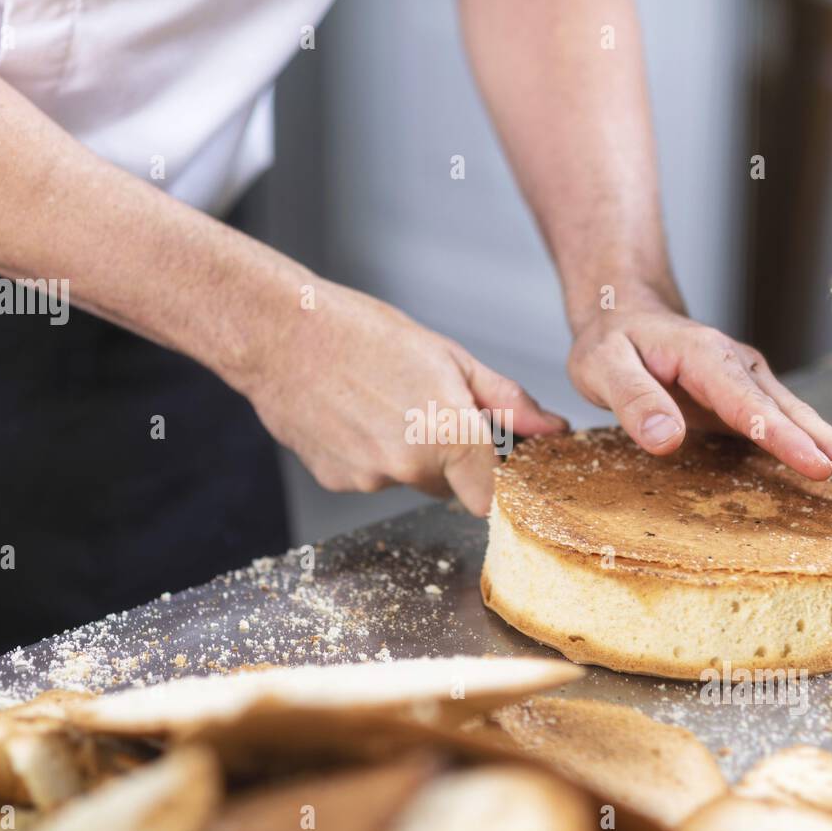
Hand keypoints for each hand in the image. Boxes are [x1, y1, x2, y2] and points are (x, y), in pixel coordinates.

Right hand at [233, 279, 565, 514]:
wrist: (281, 334)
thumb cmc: (362, 334)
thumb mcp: (450, 358)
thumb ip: (506, 402)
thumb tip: (550, 429)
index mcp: (449, 434)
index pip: (492, 496)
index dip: (492, 477)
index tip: (489, 458)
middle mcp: (410, 468)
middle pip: (451, 486)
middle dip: (450, 457)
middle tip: (427, 406)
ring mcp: (371, 479)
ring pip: (410, 479)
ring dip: (408, 454)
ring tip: (382, 401)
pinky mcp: (339, 481)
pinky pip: (373, 477)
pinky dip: (370, 454)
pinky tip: (354, 415)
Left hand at [567, 298, 831, 491]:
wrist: (625, 316)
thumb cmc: (612, 343)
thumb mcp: (602, 366)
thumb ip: (633, 399)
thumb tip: (666, 439)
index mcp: (704, 356)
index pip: (746, 402)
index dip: (781, 436)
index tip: (815, 466)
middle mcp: (738, 367)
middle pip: (789, 411)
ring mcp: (750, 383)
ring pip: (800, 418)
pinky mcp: (751, 401)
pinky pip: (790, 426)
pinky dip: (825, 447)